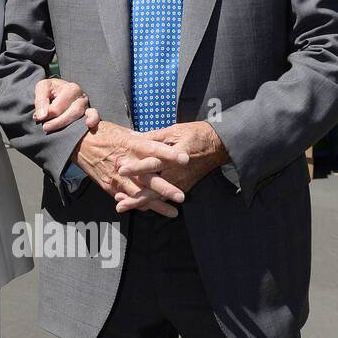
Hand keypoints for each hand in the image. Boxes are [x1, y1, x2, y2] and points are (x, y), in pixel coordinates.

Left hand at [33, 77, 99, 133]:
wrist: (57, 91)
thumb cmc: (50, 90)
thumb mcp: (42, 88)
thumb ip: (40, 100)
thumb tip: (41, 116)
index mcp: (70, 88)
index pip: (58, 106)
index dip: (47, 114)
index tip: (37, 117)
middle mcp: (81, 95)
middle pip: (71, 111)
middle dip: (57, 122)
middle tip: (45, 127)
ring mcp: (86, 105)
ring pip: (79, 115)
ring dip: (65, 124)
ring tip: (51, 128)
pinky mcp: (88, 112)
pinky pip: (94, 116)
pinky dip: (93, 120)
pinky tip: (88, 124)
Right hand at [72, 119, 189, 217]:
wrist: (79, 144)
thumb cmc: (105, 134)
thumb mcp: (125, 131)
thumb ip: (143, 138)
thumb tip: (162, 138)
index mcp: (130, 144)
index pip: (153, 149)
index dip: (169, 154)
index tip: (185, 159)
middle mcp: (125, 162)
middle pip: (148, 177)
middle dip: (165, 188)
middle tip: (181, 197)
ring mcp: (117, 177)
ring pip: (139, 194)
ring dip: (156, 204)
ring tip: (173, 212)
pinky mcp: (111, 187)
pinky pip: (128, 199)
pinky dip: (141, 205)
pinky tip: (155, 210)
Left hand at [112, 121, 228, 212]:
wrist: (219, 145)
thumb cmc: (196, 134)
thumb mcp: (174, 130)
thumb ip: (153, 137)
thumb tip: (133, 138)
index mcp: (174, 157)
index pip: (153, 163)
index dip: (137, 167)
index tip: (121, 170)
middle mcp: (177, 173)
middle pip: (154, 188)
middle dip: (136, 197)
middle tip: (118, 202)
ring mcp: (181, 182)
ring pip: (158, 197)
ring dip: (140, 202)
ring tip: (122, 206)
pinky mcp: (183, 186)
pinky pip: (165, 198)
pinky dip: (151, 202)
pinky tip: (136, 203)